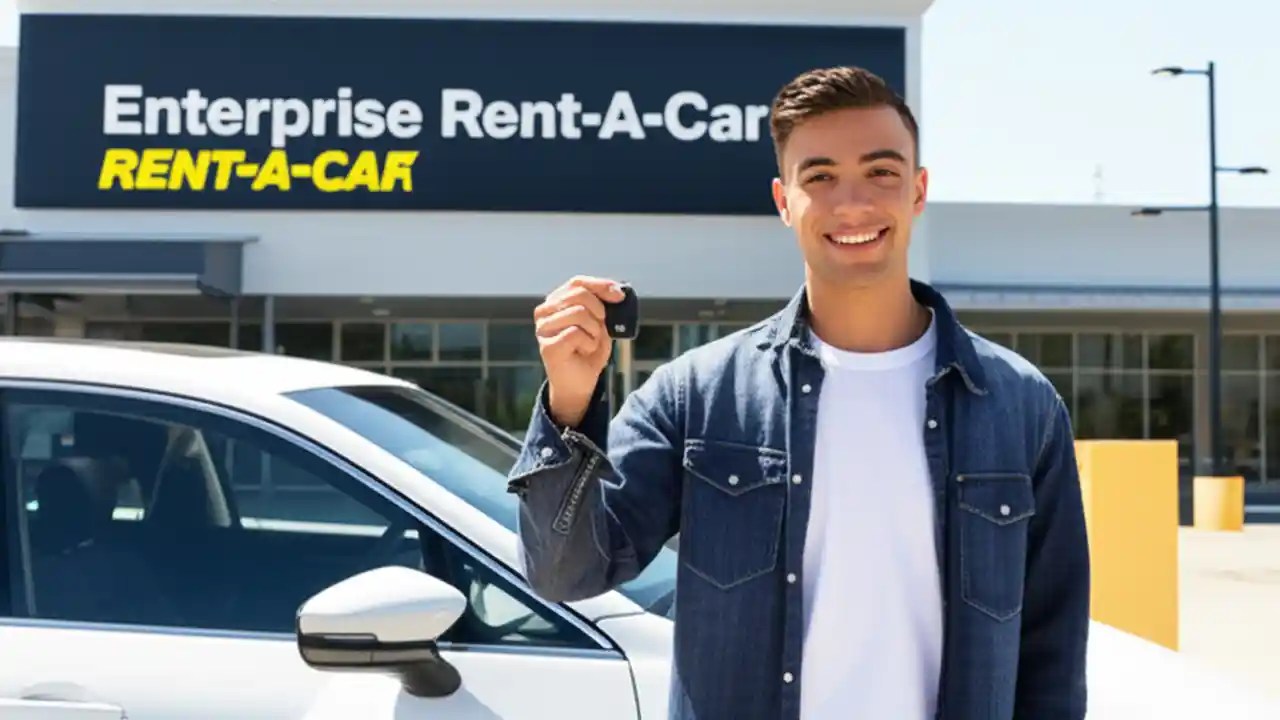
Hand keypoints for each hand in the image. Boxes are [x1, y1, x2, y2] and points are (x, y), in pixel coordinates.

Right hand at [534, 275, 625, 427]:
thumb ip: (604, 304)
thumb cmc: (588, 349)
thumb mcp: (600, 322)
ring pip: (578, 313)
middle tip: (600, 329)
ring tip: (589, 343)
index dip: (600, 285)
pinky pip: (575, 333)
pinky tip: (583, 351)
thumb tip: (617, 291)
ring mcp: (543, 328)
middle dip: (599, 312)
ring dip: (594, 331)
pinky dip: (589, 343)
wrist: (580, 382)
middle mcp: (545, 311)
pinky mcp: (547, 345)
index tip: (619, 296)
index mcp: (557, 300)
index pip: (577, 282)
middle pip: (579, 294)